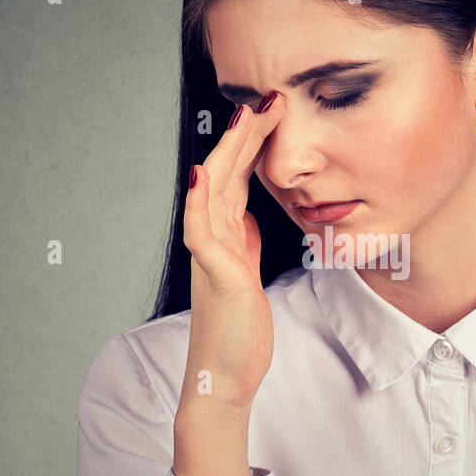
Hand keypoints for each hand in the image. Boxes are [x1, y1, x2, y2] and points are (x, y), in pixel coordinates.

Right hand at [179, 92, 286, 412]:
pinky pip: (203, 232)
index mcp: (225, 238)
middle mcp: (213, 240)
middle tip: (267, 97)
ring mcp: (211, 256)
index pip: (238, 178)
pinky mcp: (216, 277)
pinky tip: (204, 174)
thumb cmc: (236, 331)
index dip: (253, 144)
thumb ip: (243, 243)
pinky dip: (201, 201)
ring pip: (214, 192)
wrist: (224, 378)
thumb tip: (248, 214)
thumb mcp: (247, 275)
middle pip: (226, 175)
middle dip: (246, 135)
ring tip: (244, 117)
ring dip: (228, 152)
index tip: (274, 112)